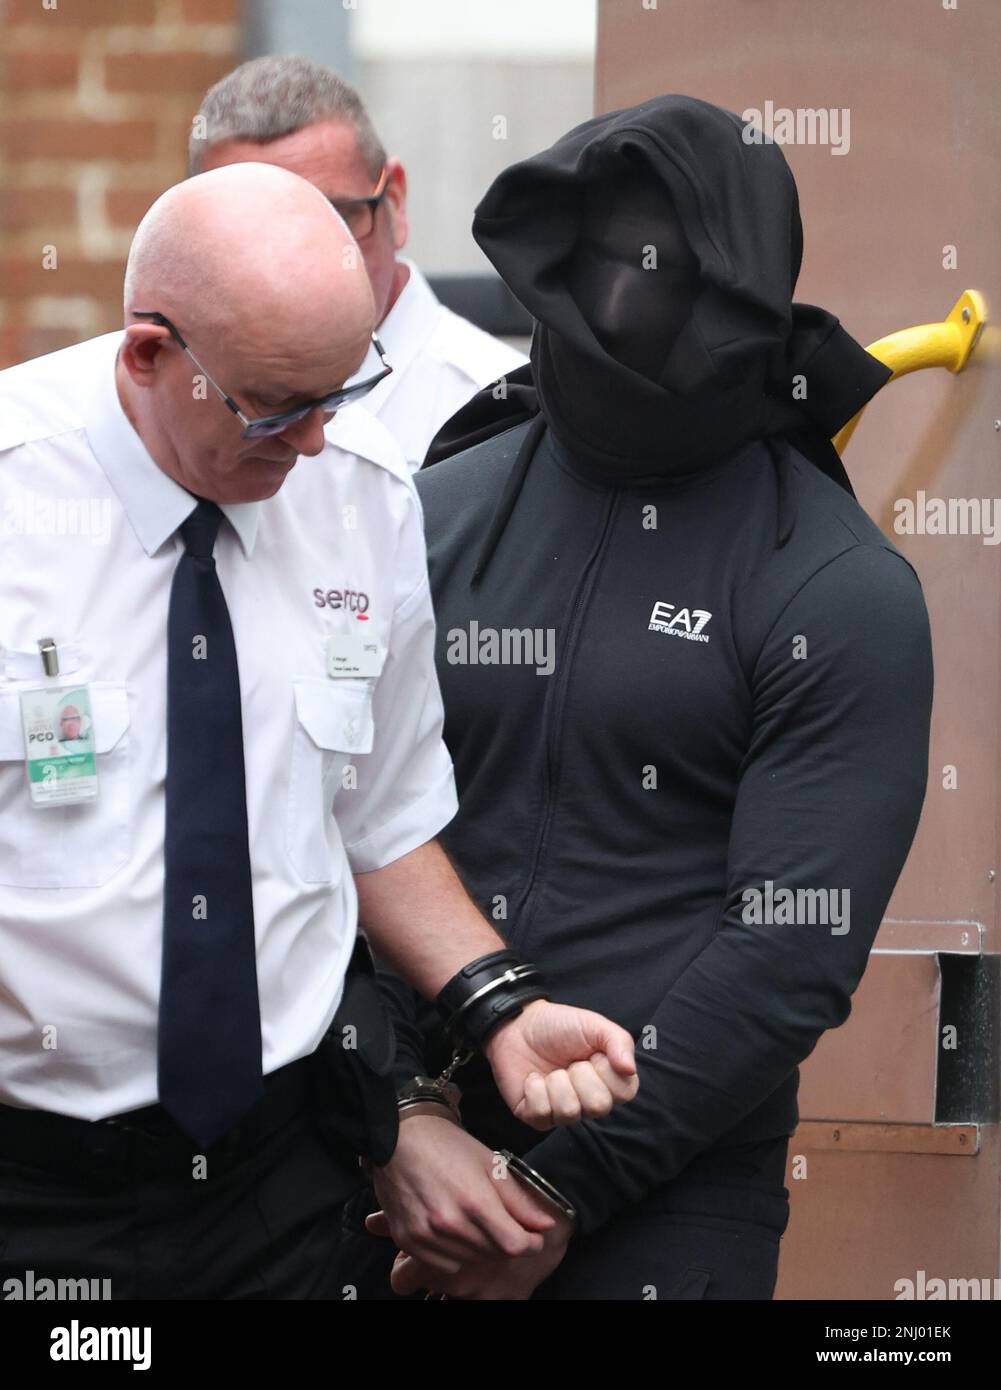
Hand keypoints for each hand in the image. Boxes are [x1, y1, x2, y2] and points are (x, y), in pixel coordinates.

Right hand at [365, 1114, 556, 1276]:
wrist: (398, 1138)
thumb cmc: (448, 1145)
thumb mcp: (490, 1163)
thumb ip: (519, 1199)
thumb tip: (546, 1223)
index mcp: (475, 1200)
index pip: (515, 1244)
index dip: (531, 1243)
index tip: (533, 1236)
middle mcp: (450, 1223)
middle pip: (494, 1255)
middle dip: (508, 1244)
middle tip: (506, 1226)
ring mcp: (426, 1235)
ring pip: (470, 1262)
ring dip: (482, 1250)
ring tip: (478, 1224)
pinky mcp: (408, 1241)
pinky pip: (444, 1266)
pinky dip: (455, 1255)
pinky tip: (455, 1232)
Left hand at [484, 999, 638, 1128]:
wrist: (518, 1025)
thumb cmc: (559, 1026)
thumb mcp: (594, 1025)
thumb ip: (619, 1041)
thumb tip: (629, 1069)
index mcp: (609, 1081)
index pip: (624, 1093)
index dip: (606, 1070)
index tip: (594, 1055)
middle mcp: (589, 1102)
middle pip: (598, 1106)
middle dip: (580, 1075)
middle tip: (571, 1062)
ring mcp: (563, 1113)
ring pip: (569, 1111)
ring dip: (556, 1082)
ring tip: (552, 1070)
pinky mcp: (537, 1118)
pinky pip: (542, 1113)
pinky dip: (535, 1088)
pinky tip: (534, 1079)